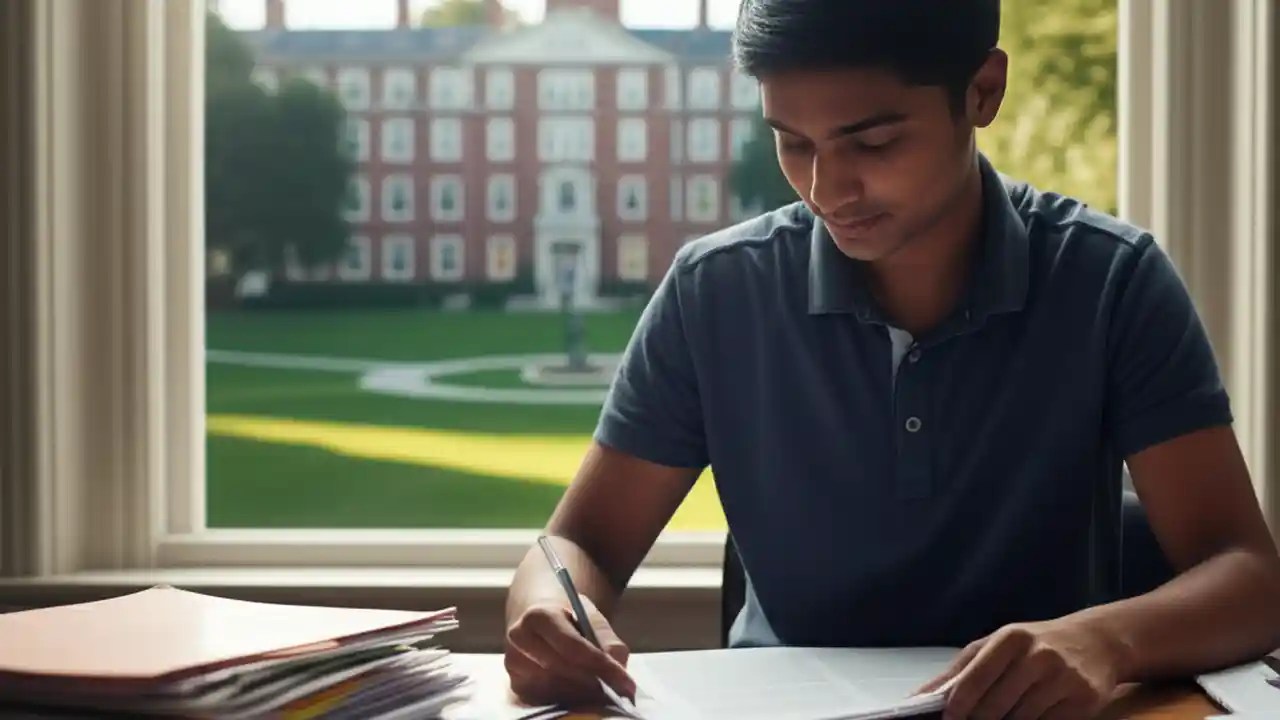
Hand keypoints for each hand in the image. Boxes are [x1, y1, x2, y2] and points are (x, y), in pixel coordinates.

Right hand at [504, 594, 635, 706]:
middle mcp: (519, 639)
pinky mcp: (516, 683)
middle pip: (562, 670)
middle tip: (622, 692)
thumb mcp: (589, 617)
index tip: (626, 682)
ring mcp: (514, 663)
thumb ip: (607, 640)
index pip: (573, 646)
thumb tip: (619, 668)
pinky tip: (586, 697)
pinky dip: (569, 700)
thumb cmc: (566, 617)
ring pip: (554, 688)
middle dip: (595, 683)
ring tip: (608, 695)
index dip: (601, 666)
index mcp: (538, 615)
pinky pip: (545, 699)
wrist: (537, 618)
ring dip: (583, 694)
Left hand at [916, 617, 1126, 719]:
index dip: (957, 707)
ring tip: (1005, 716)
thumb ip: (959, 671)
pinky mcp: (1084, 701)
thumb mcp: (995, 646)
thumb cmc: (1034, 644)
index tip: (948, 719)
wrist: (1096, 641)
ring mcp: (1063, 679)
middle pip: (995, 707)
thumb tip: (919, 697)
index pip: (974, 680)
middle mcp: (1038, 656)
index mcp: (1010, 639)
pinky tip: (1029, 717)